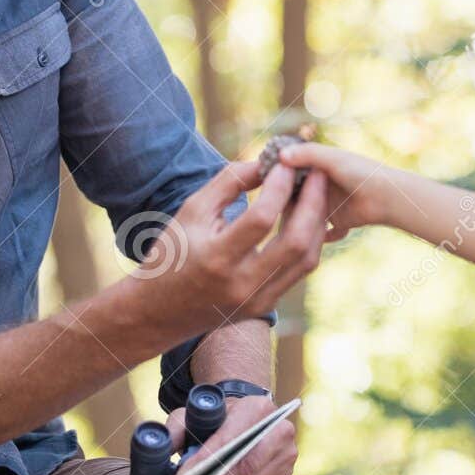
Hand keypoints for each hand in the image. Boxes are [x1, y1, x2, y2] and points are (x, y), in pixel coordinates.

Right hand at [140, 160, 328, 334]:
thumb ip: (229, 182)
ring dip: (316, 221)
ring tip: (314, 192)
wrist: (157, 312)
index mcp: (216, 259)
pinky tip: (305, 216)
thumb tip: (267, 162)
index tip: (285, 163)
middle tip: (318, 173)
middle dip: (313, 202)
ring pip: (306, 259)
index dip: (279, 186)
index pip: (261, 219)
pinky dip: (307, 241)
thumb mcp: (192, 211)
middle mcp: (241, 285)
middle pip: (296, 242)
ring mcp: (257, 300)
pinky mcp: (265, 306)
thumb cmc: (171, 253)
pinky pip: (298, 271)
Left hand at [162, 394, 295, 474]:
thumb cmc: (217, 417)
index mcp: (257, 408)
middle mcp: (278, 432)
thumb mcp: (195, 412)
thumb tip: (161, 448)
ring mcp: (285, 458)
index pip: (229, 439)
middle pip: (242, 469)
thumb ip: (177, 428)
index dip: (205, 462)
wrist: (249, 420)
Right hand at [276, 142, 393, 242]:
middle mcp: (322, 186)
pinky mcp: (339, 221)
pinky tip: (304, 244)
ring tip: (280, 228)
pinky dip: (318, 237)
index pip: (291, 172)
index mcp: (318, 168)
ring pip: (305, 215)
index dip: (278, 178)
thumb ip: (308, 155)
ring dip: (297, 220)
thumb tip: (280, 156)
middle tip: (267, 212)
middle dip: (284, 202)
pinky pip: (324, 233)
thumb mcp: (332, 159)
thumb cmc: (361, 173)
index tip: (261, 185)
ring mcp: (330, 205)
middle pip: (296, 195)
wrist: (387, 197)